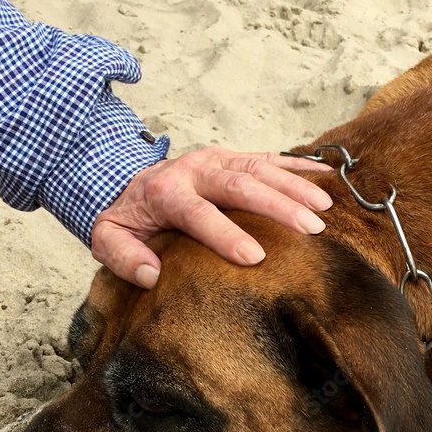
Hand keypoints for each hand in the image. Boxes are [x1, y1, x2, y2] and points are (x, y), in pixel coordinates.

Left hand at [90, 146, 332, 288]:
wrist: (124, 178)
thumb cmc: (125, 218)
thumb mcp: (106, 238)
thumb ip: (122, 256)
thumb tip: (151, 274)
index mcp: (164, 192)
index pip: (198, 213)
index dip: (225, 234)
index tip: (255, 258)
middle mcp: (194, 169)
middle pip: (239, 184)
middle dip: (277, 206)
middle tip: (310, 228)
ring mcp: (216, 159)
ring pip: (260, 168)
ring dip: (295, 186)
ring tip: (325, 208)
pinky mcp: (232, 157)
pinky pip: (269, 158)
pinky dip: (298, 167)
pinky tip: (326, 176)